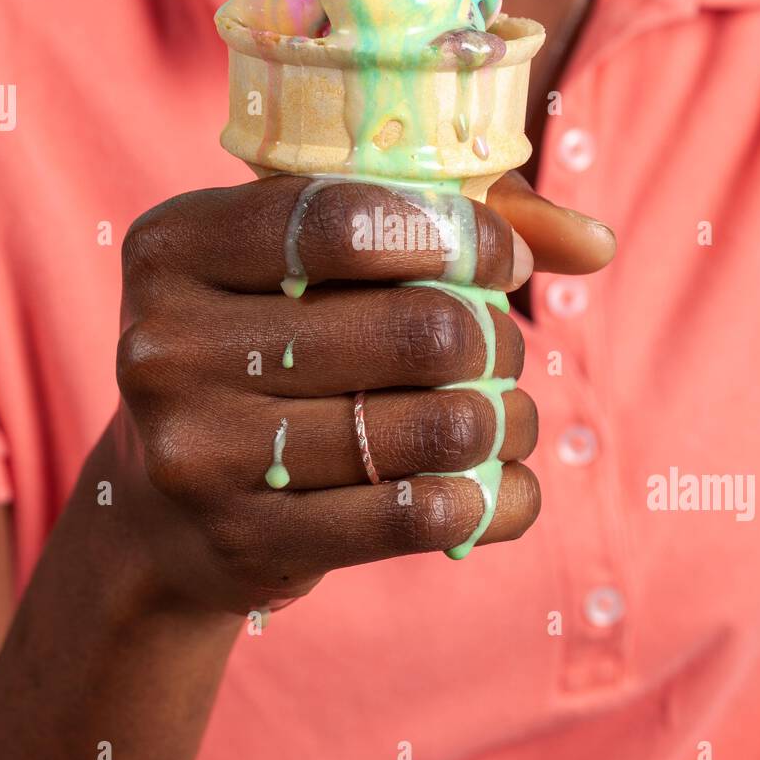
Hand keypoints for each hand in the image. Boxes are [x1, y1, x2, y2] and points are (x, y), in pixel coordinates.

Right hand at [114, 173, 613, 615]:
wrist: (163, 509)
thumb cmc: (266, 348)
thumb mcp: (312, 262)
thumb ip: (449, 222)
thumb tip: (596, 243)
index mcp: (173, 249)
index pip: (340, 219)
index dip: (456, 232)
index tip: (500, 258)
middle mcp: (167, 347)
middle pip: (414, 330)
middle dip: (493, 339)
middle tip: (498, 349)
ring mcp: (201, 452)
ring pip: (435, 428)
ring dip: (505, 421)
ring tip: (505, 417)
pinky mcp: (249, 541)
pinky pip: (419, 517)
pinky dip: (491, 500)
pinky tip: (501, 485)